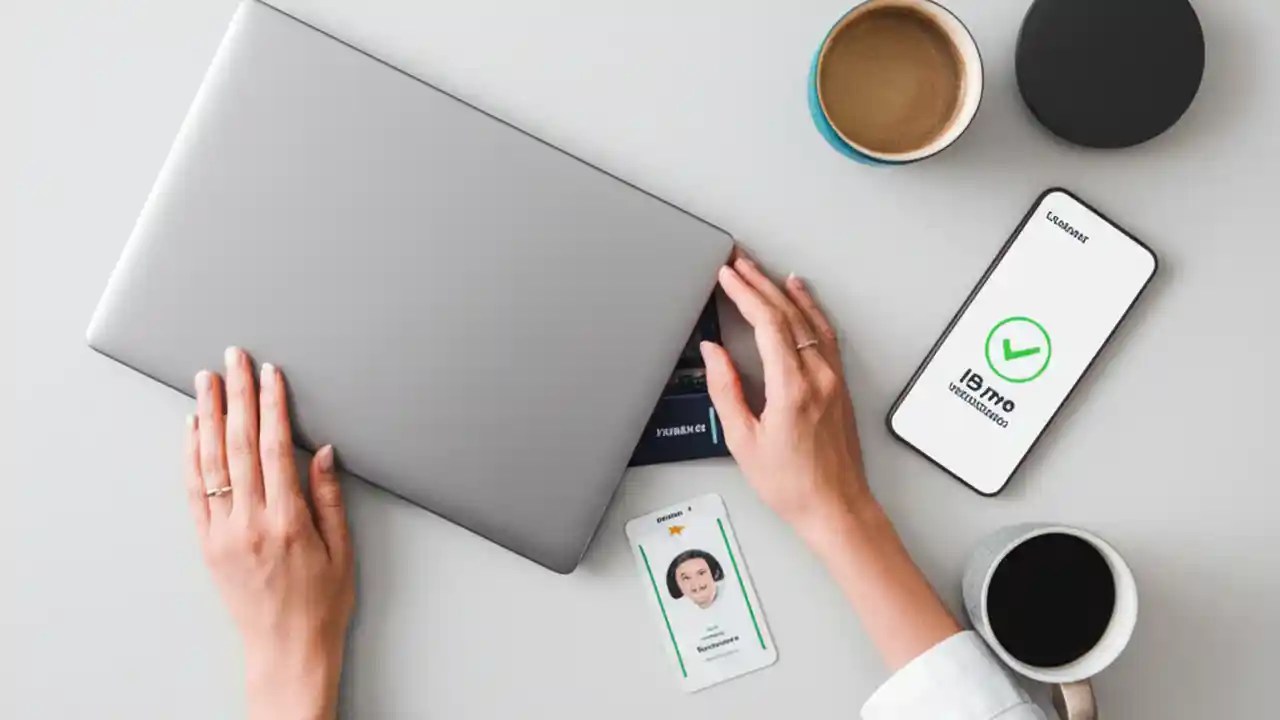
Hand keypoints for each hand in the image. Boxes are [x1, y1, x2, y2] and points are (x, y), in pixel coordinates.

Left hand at [186, 348, 353, 719]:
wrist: (285, 650)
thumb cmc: (320, 605)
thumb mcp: (343, 550)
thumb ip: (329, 497)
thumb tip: (322, 452)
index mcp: (288, 521)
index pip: (277, 448)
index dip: (273, 406)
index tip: (271, 375)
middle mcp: (250, 523)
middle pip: (240, 444)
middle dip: (238, 395)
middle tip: (235, 359)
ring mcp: (223, 533)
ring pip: (211, 461)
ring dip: (210, 415)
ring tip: (208, 380)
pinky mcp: (207, 544)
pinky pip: (193, 491)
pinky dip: (190, 455)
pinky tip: (193, 428)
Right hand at [701, 255, 870, 539]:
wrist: (836, 507)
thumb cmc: (792, 484)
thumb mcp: (743, 441)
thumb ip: (726, 390)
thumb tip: (714, 353)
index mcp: (792, 387)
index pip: (767, 323)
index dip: (745, 294)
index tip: (727, 276)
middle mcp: (818, 375)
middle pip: (787, 313)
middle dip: (759, 283)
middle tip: (737, 262)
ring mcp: (834, 377)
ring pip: (808, 318)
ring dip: (782, 290)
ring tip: (762, 270)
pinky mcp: (840, 383)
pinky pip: (825, 332)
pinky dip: (810, 308)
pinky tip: (800, 295)